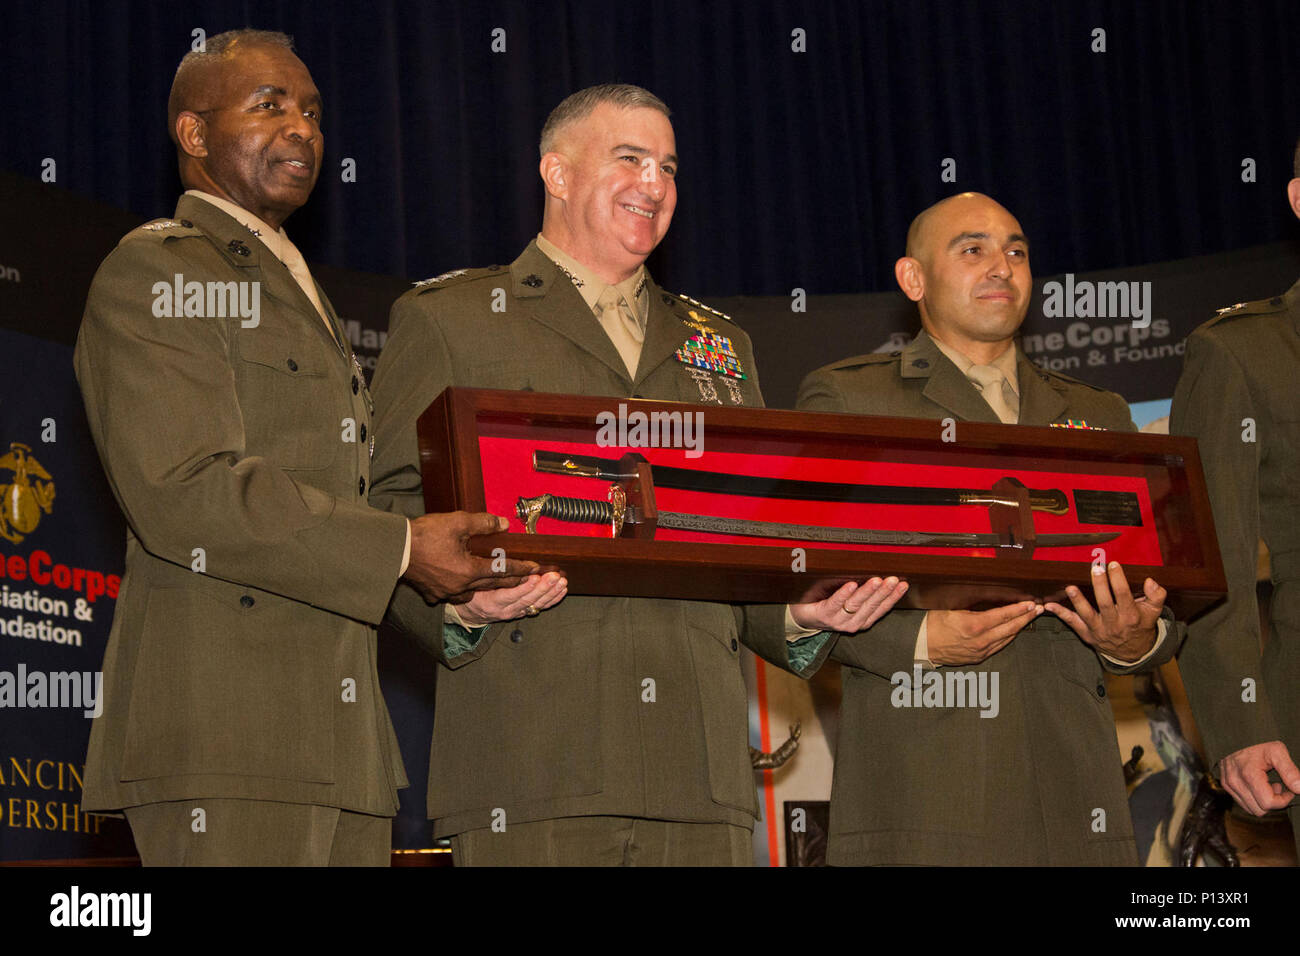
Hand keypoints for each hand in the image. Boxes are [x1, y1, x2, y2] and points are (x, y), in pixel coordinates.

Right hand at [402, 511, 539, 601]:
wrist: (394, 549)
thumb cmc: (425, 534)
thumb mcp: (458, 522)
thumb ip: (483, 523)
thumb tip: (504, 523)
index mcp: (470, 570)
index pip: (502, 570)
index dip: (521, 568)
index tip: (535, 568)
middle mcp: (460, 586)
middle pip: (491, 585)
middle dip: (511, 581)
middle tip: (526, 578)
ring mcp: (445, 592)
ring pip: (471, 592)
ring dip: (483, 587)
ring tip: (490, 580)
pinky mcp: (431, 593)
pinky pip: (450, 595)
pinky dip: (458, 589)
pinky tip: (458, 583)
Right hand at [452, 572, 567, 625]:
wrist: (471, 612)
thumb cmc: (473, 592)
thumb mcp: (475, 583)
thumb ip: (490, 574)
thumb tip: (502, 557)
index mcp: (492, 602)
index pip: (510, 595)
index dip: (524, 587)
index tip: (535, 577)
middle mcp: (505, 610)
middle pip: (527, 600)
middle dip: (543, 588)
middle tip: (554, 576)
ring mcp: (515, 613)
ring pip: (536, 604)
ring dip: (551, 593)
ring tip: (561, 582)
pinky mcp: (522, 613)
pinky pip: (539, 607)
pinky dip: (552, 599)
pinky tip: (561, 591)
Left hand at [790, 577, 908, 632]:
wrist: (802, 614)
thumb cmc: (828, 602)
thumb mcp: (849, 598)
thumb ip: (863, 590)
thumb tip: (880, 571)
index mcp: (862, 620)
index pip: (882, 608)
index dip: (893, 596)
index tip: (903, 584)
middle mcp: (852, 623)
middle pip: (871, 606)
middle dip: (884, 592)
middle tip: (893, 579)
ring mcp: (838, 621)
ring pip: (856, 606)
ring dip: (867, 592)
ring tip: (877, 580)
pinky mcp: (823, 615)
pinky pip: (835, 604)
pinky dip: (844, 594)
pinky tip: (851, 584)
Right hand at [925, 601, 1040, 665]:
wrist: (921, 646)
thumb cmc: (932, 624)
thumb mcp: (952, 609)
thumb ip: (973, 608)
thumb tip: (990, 602)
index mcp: (974, 625)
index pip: (1003, 615)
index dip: (1018, 609)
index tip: (1030, 603)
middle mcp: (980, 640)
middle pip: (1010, 628)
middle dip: (1025, 618)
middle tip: (1037, 610)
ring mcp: (980, 651)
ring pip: (1006, 639)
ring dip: (1019, 628)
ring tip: (1028, 619)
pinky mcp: (977, 658)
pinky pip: (998, 647)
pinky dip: (1007, 638)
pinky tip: (1012, 632)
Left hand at [1043, 561, 1164, 661]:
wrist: (1132, 653)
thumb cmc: (1141, 625)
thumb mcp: (1153, 612)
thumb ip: (1156, 596)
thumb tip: (1150, 581)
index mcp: (1131, 616)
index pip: (1124, 596)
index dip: (1119, 580)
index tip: (1113, 564)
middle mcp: (1114, 624)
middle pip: (1105, 603)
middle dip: (1100, 586)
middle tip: (1096, 569)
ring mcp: (1098, 629)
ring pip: (1087, 615)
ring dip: (1078, 601)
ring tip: (1070, 588)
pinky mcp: (1086, 633)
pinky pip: (1072, 623)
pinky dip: (1060, 614)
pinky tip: (1048, 605)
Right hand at [1218, 741, 1299, 815]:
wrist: (1233, 734)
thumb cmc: (1256, 741)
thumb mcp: (1277, 751)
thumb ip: (1290, 771)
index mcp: (1248, 775)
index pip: (1268, 803)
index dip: (1283, 800)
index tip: (1288, 788)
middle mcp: (1235, 783)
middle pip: (1260, 810)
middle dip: (1273, 802)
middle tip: (1278, 785)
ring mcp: (1229, 785)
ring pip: (1251, 809)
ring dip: (1263, 801)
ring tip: (1268, 785)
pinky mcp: (1226, 786)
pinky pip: (1243, 803)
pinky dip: (1254, 799)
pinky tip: (1259, 785)